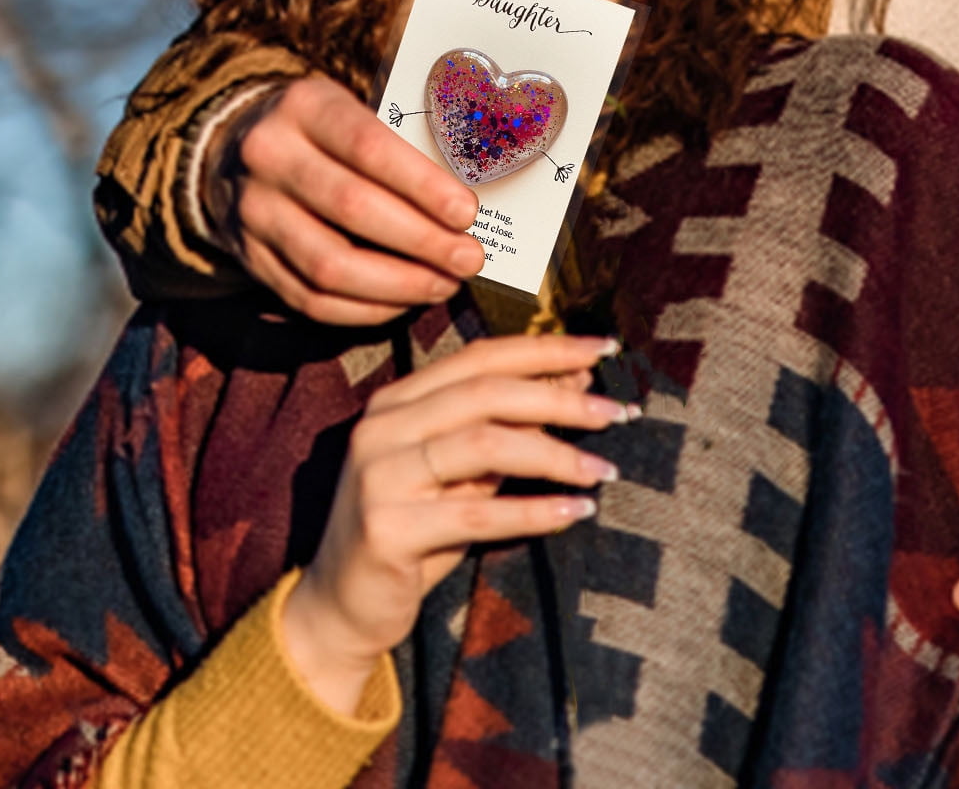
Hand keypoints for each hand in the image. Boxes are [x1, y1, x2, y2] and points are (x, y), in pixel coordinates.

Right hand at [215, 73, 485, 324]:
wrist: (229, 149)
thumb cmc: (319, 132)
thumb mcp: (348, 111)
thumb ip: (395, 148)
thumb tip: (462, 209)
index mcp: (305, 106)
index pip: (368, 146)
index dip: (422, 184)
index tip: (467, 213)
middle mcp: (270, 156)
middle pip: (352, 208)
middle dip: (422, 241)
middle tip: (469, 258)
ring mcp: (253, 211)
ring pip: (329, 264)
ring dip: (398, 284)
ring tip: (444, 284)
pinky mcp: (248, 258)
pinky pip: (310, 299)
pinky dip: (363, 309)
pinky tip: (402, 302)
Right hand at [281, 333, 633, 711]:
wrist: (340, 609)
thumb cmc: (414, 533)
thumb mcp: (462, 473)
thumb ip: (507, 427)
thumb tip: (577, 379)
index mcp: (398, 400)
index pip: (482, 357)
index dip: (547, 349)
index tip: (607, 349)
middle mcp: (381, 427)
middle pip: (487, 392)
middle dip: (561, 396)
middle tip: (618, 412)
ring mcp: (378, 476)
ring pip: (485, 444)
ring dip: (556, 454)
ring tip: (605, 468)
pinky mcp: (385, 529)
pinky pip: (476, 513)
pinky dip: (534, 509)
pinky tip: (577, 511)